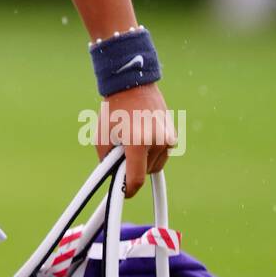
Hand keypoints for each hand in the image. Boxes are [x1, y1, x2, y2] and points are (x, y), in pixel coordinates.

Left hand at [94, 82, 175, 196]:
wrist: (133, 84)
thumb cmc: (114, 110)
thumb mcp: (102, 137)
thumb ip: (108, 161)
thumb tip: (115, 178)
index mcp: (138, 143)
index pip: (136, 179)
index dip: (128, 189)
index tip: (123, 192)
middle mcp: (157, 142)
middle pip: (147, 172)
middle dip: (134, 169)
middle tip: (122, 155)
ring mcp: (167, 138)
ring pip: (156, 164)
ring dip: (144, 161)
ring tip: (132, 141)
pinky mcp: (172, 134)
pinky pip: (162, 153)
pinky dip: (152, 152)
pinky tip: (142, 139)